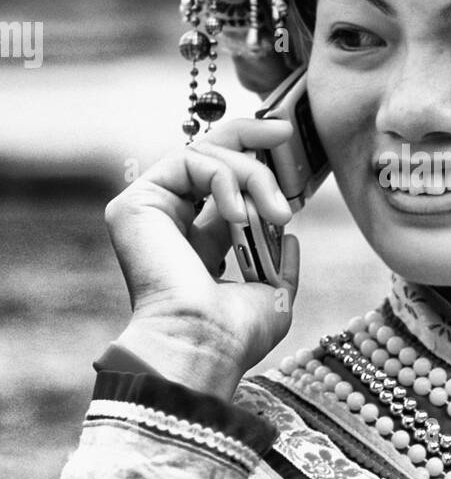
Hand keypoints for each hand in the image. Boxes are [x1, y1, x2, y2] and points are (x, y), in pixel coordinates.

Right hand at [103, 118, 300, 396]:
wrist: (202, 346)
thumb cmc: (233, 335)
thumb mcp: (272, 295)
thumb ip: (279, 264)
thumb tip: (287, 236)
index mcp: (196, 241)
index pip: (221, 182)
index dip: (252, 158)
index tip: (286, 143)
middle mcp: (169, 220)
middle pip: (205, 153)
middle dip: (248, 136)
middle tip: (284, 133)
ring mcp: (150, 210)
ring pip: (205, 156)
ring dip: (252, 175)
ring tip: (276, 212)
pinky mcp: (136, 204)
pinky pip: (188, 161)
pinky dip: (225, 178)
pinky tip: (241, 214)